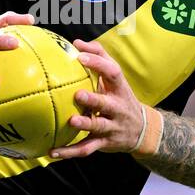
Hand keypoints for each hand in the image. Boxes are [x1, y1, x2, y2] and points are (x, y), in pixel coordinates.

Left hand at [50, 39, 145, 158]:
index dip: (98, 64)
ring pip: (99, 127)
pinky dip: (69, 152)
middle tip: (78, 94)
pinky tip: (52, 152)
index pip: (113, 72)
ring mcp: (112, 127)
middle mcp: (118, 107)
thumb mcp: (115, 79)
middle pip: (107, 103)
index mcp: (119, 88)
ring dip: (85, 124)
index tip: (80, 56)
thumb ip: (99, 58)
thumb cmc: (120, 97)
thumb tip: (76, 42)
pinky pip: (86, 148)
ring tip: (71, 121)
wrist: (142, 130)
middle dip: (94, 99)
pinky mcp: (105, 143)